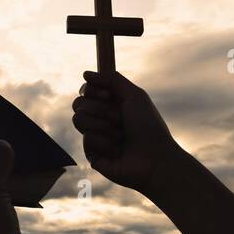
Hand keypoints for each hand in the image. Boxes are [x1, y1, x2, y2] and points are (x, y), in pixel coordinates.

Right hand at [71, 70, 184, 199]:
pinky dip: (104, 142)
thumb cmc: (149, 127)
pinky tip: (117, 150)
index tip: (108, 96)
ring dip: (102, 125)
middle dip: (100, 110)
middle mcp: (101, 119)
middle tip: (119, 119)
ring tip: (119, 136)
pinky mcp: (92, 154)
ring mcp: (95, 137)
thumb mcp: (134, 96)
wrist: (154, 159)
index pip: (86, 91)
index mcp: (110, 104)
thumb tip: (85, 74)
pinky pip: (87, 139)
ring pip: (78, 120)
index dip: (92, 91)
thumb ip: (111, 79)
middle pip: (78, 103)